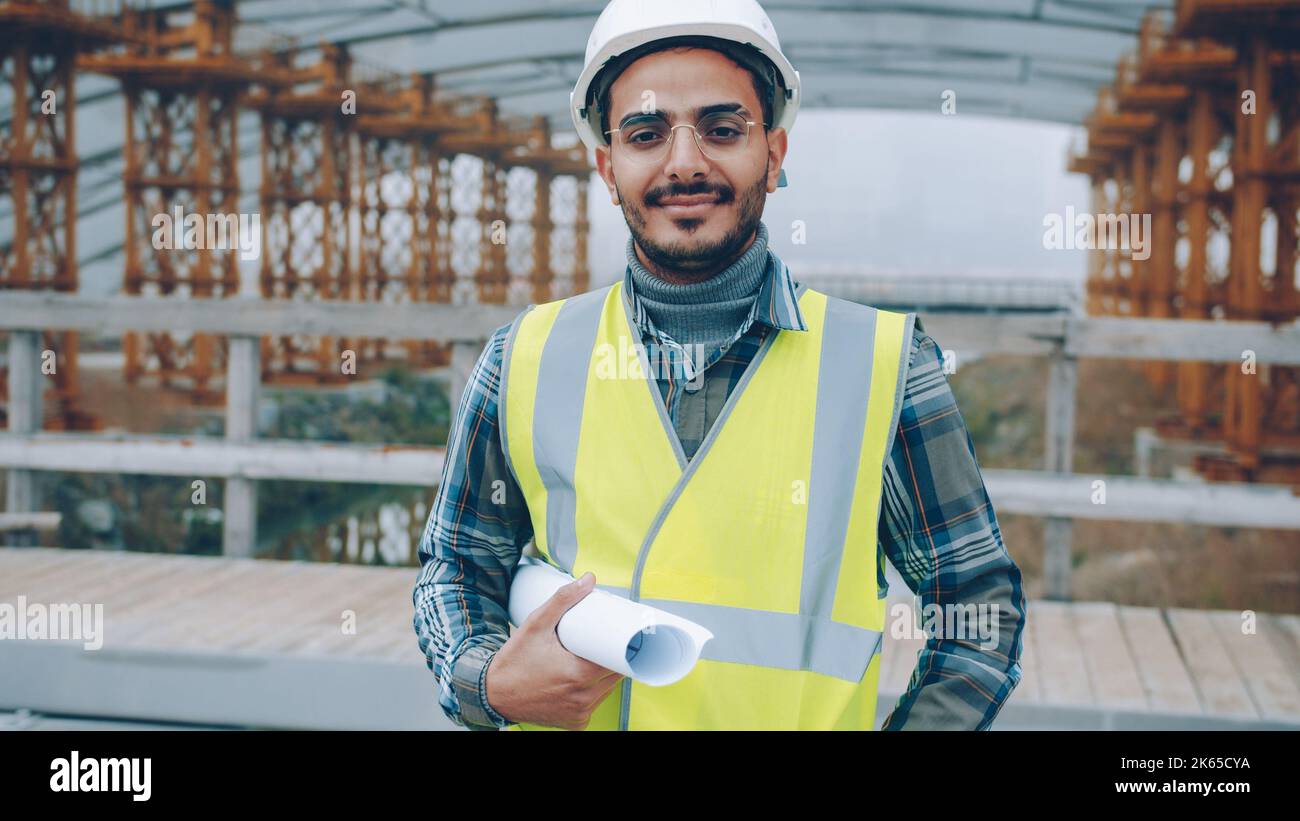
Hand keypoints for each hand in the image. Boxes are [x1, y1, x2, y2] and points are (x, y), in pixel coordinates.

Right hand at [485, 571, 624, 729]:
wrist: (492, 693)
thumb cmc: (514, 661)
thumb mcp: (537, 624)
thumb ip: (563, 599)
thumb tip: (588, 580)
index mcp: (580, 675)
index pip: (618, 661)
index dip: (621, 649)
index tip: (617, 638)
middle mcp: (583, 698)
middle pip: (614, 676)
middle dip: (610, 660)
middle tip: (598, 645)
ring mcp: (579, 713)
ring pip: (606, 691)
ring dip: (602, 677)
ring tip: (587, 660)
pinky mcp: (575, 723)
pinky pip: (593, 706)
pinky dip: (590, 694)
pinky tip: (579, 682)